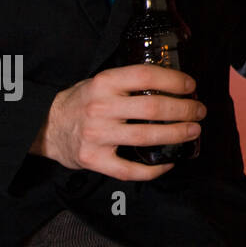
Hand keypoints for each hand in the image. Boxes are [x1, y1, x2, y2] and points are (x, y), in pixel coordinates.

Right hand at [29, 64, 203, 180]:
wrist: (46, 126)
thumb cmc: (83, 101)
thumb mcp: (102, 81)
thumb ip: (130, 82)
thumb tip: (174, 83)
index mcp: (105, 82)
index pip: (146, 76)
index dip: (174, 80)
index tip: (191, 86)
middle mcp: (101, 107)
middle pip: (153, 108)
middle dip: (184, 110)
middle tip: (199, 111)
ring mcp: (97, 135)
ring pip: (147, 137)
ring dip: (177, 134)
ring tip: (193, 131)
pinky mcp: (93, 160)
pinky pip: (129, 170)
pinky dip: (154, 170)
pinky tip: (168, 163)